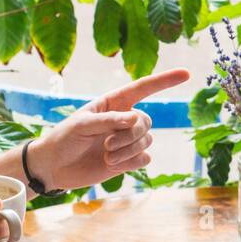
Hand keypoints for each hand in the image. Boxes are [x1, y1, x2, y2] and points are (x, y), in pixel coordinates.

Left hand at [27, 68, 189, 191]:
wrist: (54, 168)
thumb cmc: (64, 139)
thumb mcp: (82, 124)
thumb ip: (109, 120)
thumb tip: (135, 119)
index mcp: (113, 103)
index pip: (143, 88)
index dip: (165, 80)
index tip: (186, 73)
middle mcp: (123, 120)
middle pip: (146, 121)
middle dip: (130, 134)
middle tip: (107, 145)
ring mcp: (126, 141)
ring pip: (146, 140)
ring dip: (128, 149)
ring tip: (106, 155)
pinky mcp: (127, 160)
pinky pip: (144, 158)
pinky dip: (130, 162)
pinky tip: (112, 165)